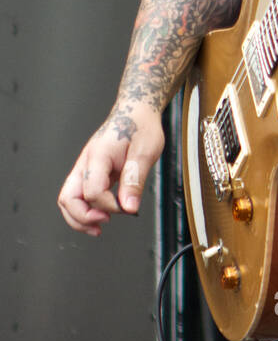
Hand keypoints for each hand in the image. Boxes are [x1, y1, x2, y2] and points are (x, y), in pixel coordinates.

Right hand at [58, 104, 164, 235]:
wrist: (136, 113)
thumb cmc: (140, 127)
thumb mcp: (146, 151)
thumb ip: (135, 179)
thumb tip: (129, 207)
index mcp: (98, 156)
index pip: (93, 191)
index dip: (109, 205)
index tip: (127, 207)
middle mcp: (86, 163)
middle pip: (68, 198)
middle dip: (82, 217)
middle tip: (104, 222)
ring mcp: (85, 168)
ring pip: (68, 199)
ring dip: (79, 218)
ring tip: (97, 227)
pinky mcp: (90, 173)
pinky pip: (79, 196)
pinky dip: (85, 210)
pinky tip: (100, 216)